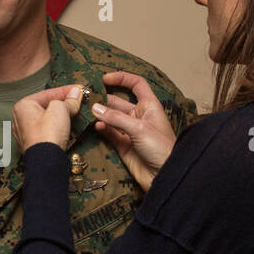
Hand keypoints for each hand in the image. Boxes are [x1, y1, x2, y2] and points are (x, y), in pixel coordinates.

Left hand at [12, 84, 84, 150]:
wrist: (46, 161)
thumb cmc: (48, 133)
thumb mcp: (61, 109)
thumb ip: (68, 100)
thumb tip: (76, 93)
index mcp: (23, 106)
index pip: (48, 93)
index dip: (66, 90)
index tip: (79, 89)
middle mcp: (20, 119)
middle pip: (46, 106)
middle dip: (63, 102)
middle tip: (78, 99)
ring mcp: (26, 134)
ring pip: (46, 119)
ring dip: (61, 115)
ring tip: (75, 111)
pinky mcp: (34, 145)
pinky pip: (46, 131)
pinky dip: (57, 127)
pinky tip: (66, 126)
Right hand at [90, 71, 176, 191]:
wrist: (165, 175)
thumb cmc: (162, 149)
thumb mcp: (139, 128)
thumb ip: (116, 118)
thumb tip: (96, 108)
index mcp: (149, 106)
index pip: (136, 84)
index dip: (122, 78)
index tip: (105, 79)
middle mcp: (139, 116)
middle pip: (118, 102)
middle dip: (104, 99)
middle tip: (88, 98)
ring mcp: (130, 130)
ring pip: (111, 118)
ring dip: (100, 115)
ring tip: (89, 113)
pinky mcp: (123, 145)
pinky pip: (109, 133)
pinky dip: (102, 128)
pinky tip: (97, 126)